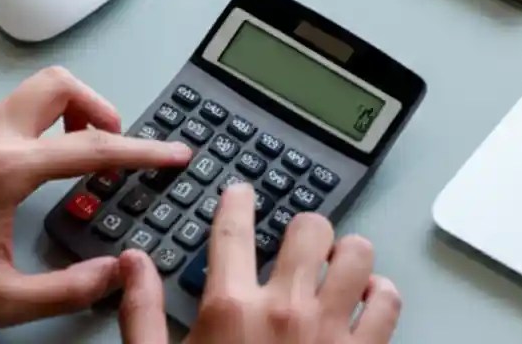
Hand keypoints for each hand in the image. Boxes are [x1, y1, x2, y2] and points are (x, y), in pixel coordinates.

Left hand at [0, 67, 193, 332]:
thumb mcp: (0, 301)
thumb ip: (68, 289)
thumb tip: (116, 274)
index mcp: (4, 171)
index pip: (93, 146)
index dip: (144, 150)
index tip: (174, 153)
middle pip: (59, 87)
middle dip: (99, 107)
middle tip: (116, 144)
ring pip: (34, 94)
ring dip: (71, 114)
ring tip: (85, 155)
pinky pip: (13, 113)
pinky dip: (43, 126)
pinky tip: (46, 166)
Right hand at [119, 184, 400, 343]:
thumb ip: (141, 314)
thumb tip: (132, 262)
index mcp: (229, 309)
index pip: (233, 230)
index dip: (238, 201)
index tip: (242, 191)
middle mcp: (285, 309)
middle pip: (309, 229)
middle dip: (305, 230)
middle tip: (300, 244)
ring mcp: (330, 330)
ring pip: (358, 254)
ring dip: (349, 256)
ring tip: (338, 268)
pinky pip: (389, 302)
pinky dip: (382, 295)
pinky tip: (367, 302)